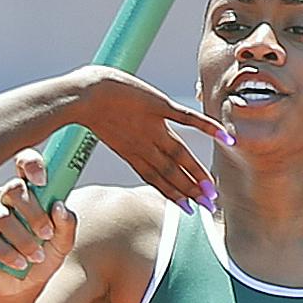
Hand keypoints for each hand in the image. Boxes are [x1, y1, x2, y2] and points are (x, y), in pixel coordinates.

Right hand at [0, 149, 77, 294]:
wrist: (24, 285)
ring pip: (2, 216)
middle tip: (46, 234)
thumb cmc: (45, 256)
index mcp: (29, 190)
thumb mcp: (63, 243)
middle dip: (33, 213)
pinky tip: (19, 264)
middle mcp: (6, 196)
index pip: (24, 162)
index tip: (43, 180)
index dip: (31, 164)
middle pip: (14, 189)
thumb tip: (60, 207)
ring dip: (22, 239)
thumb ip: (67, 224)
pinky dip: (6, 253)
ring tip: (36, 257)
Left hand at [75, 66, 227, 210]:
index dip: (174, 194)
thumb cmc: (85, 102)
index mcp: (131, 151)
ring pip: (179, 155)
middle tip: (208, 206)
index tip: (189, 209)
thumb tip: (107, 135)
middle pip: (171, 172)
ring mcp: (151, 126)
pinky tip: (222, 137)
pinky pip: (186, 118)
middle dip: (190, 190)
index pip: (157, 178)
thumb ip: (113, 134)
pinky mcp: (157, 106)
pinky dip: (206, 126)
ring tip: (212, 190)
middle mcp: (144, 144)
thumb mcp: (102, 125)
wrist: (79, 93)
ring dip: (196, 173)